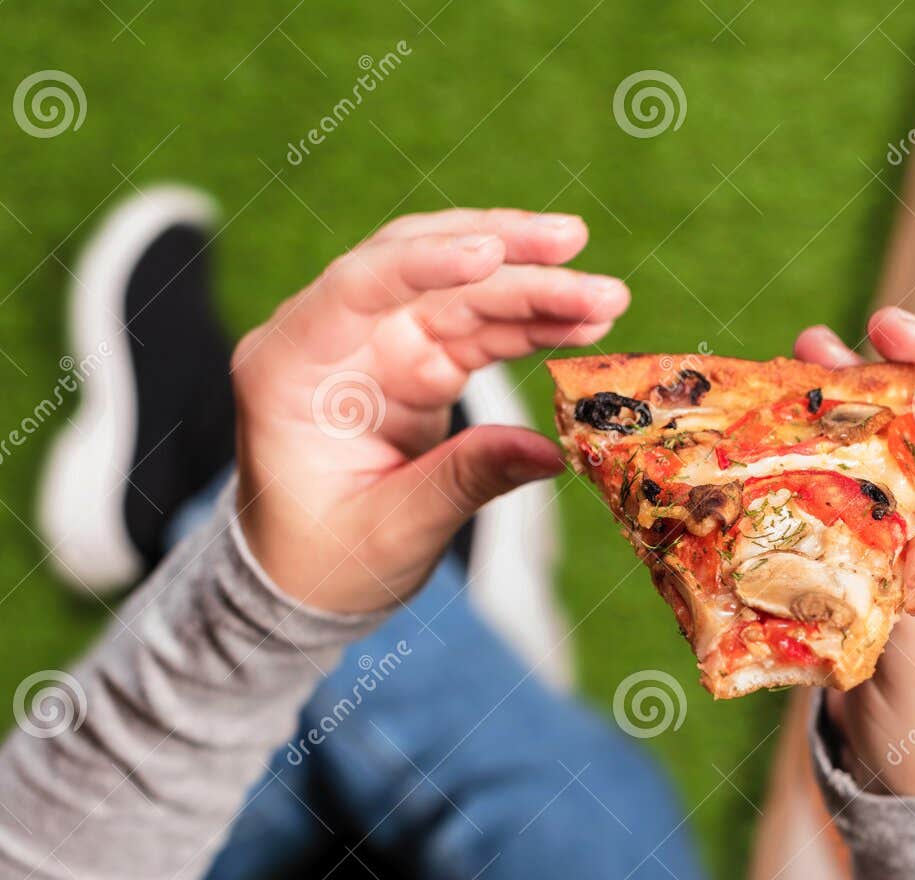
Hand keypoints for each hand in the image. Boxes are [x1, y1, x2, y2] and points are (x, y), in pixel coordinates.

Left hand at [232, 209, 629, 612]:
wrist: (310, 578)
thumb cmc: (325, 559)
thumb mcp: (392, 529)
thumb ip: (466, 480)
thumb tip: (552, 451)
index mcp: (290, 366)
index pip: (357, 287)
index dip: (425, 262)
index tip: (492, 252)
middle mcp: (333, 337)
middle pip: (421, 270)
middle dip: (505, 255)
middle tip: (577, 248)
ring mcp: (378, 343)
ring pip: (461, 289)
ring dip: (533, 283)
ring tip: (604, 291)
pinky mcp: (418, 360)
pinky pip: (482, 327)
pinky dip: (532, 323)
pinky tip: (582, 321)